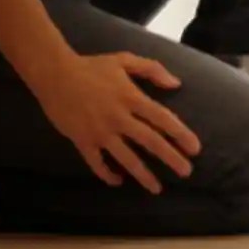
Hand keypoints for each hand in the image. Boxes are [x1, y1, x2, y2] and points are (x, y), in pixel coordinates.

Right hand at [27, 51, 201, 193]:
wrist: (54, 73)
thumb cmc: (92, 66)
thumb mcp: (125, 60)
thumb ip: (153, 69)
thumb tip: (176, 83)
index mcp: (131, 98)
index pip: (162, 119)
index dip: (181, 134)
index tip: (195, 149)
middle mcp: (119, 118)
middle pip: (150, 141)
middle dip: (170, 158)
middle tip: (186, 172)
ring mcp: (100, 132)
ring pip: (126, 158)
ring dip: (142, 174)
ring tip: (157, 188)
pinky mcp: (82, 140)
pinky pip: (96, 162)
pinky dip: (107, 174)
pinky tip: (118, 181)